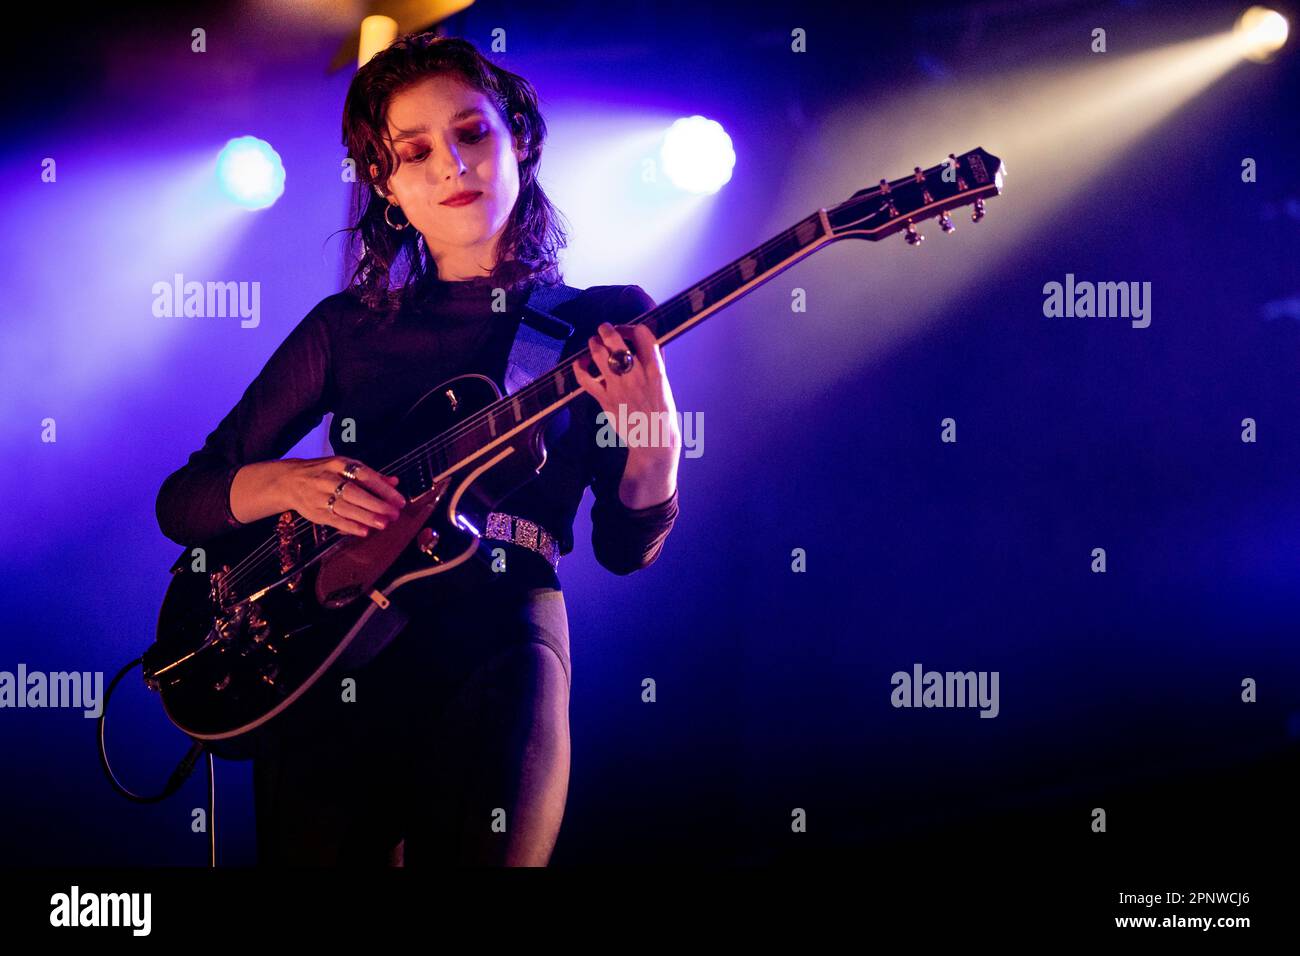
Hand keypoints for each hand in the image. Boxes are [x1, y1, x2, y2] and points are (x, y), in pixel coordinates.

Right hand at [277, 456, 405, 536]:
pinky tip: (364, 531)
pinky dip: (349, 526)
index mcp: (338, 464)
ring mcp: (318, 495)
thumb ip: (370, 475)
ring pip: (344, 507)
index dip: (383, 488)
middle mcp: (328, 478)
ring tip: (383, 524)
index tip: (399, 500)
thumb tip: (394, 482)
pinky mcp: (313, 511)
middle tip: (394, 514)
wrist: (288, 481)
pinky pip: (333, 520)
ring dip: (365, 517)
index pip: (364, 475)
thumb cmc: (324, 473)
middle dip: (376, 504)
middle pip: (354, 492)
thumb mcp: (344, 467)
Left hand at [572, 322, 681, 459]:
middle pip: (616, 340)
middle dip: (607, 329)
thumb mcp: (664, 384)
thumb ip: (654, 363)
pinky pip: (586, 379)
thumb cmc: (662, 413)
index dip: (632, 327)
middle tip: (604, 328)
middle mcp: (636, 376)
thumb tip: (644, 344)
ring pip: (599, 355)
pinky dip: (579, 368)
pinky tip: (580, 363)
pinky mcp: (605, 400)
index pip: (643, 335)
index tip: (628, 330)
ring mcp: (619, 388)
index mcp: (656, 370)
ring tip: (594, 343)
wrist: (655, 442)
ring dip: (594, 344)